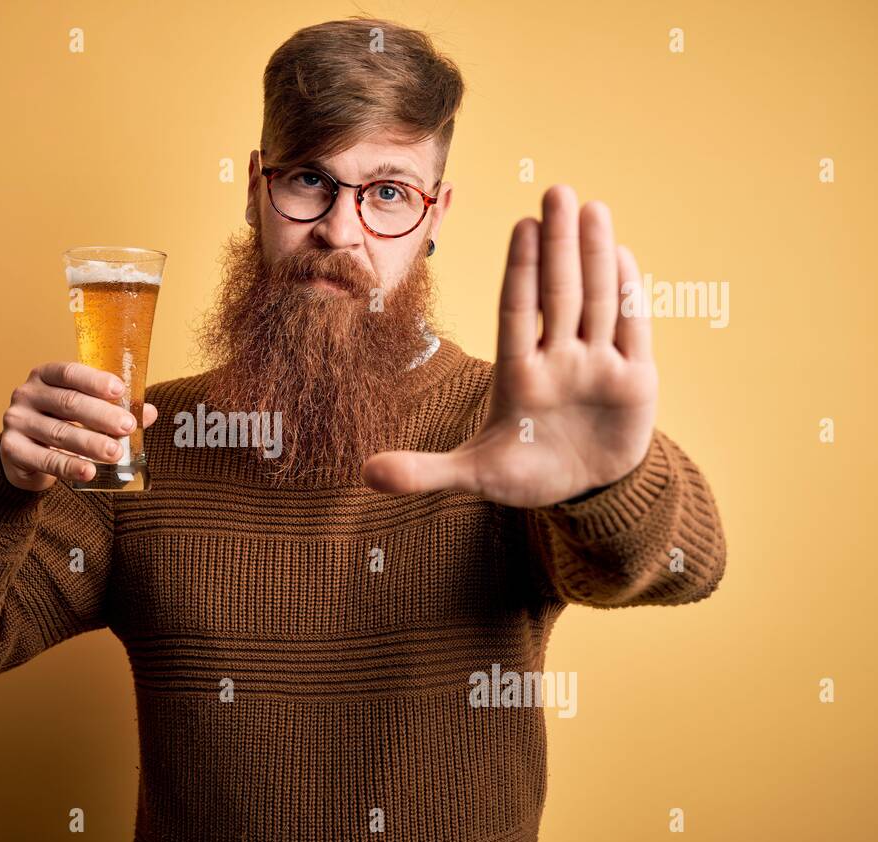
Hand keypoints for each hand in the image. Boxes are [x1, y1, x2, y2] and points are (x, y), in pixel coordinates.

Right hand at [0, 361, 158, 490]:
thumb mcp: (84, 413)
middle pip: (67, 403)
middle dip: (101, 416)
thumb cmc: (59, 424)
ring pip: (59, 433)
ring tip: (116, 453)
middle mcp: (27, 394)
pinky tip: (89, 471)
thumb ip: (114, 409)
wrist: (24, 455)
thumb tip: (149, 412)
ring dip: (90, 443)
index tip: (120, 390)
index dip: (95, 381)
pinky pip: (45, 459)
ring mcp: (16, 421)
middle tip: (127, 427)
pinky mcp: (12, 449)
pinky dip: (69, 466)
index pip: (69, 373)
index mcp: (45, 376)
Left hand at [362, 185, 657, 506]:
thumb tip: (365, 474)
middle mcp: (558, 361)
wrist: (583, 490)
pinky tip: (622, 254)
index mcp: (518, 377)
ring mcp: (598, 367)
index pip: (518, 312)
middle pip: (559, 294)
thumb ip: (424, 472)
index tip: (523, 225)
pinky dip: (630, 295)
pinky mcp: (636, 381)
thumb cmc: (525, 472)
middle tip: (556, 191)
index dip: (522, 271)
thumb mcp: (474, 474)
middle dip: (559, 245)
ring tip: (591, 208)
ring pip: (598, 302)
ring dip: (595, 255)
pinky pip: (634, 329)